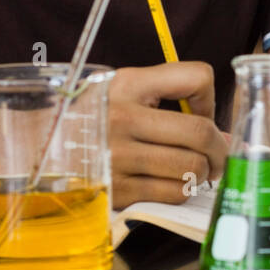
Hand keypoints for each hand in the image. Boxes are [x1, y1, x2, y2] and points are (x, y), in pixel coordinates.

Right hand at [107, 62, 228, 208]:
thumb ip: (175, 97)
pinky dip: (184, 189)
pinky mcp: (116, 190)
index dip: (211, 99)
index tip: (206, 113)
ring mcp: (117, 157)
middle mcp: (122, 118)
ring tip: (198, 169)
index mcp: (128, 85)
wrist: (45, 150)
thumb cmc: (98, 118)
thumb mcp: (126, 89)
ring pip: (191, 166)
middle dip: (220, 147)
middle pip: (200, 132)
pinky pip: (173, 192)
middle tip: (219, 154)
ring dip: (205, 171)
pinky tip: (174, 182)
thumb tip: (224, 135)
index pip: (196, 77)